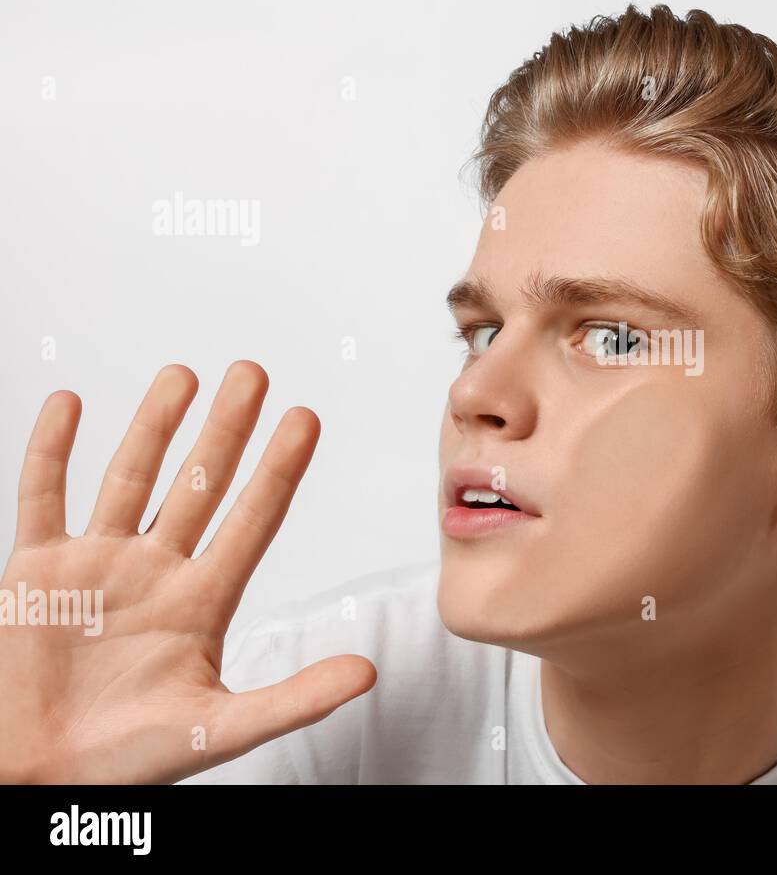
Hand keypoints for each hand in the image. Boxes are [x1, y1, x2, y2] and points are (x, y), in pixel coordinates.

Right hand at [0, 361, 375, 783]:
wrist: (32, 778)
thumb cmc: (125, 762)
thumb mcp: (220, 731)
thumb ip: (294, 700)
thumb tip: (368, 674)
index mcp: (203, 603)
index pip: (253, 519)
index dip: (279, 468)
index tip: (305, 418)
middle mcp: (156, 572)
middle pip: (199, 484)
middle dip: (226, 429)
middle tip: (253, 372)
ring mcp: (95, 565)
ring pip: (130, 477)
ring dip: (154, 425)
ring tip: (184, 373)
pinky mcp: (33, 571)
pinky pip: (41, 497)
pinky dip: (50, 450)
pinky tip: (69, 401)